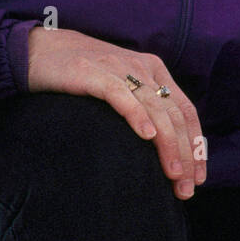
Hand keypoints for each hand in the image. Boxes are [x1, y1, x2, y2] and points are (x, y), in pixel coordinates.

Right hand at [27, 26, 205, 197]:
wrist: (40, 51)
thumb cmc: (82, 76)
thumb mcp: (121, 88)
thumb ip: (142, 107)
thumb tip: (160, 149)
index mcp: (155, 71)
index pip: (186, 112)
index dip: (196, 146)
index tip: (199, 178)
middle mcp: (143, 69)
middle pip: (175, 116)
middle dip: (185, 155)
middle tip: (186, 188)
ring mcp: (120, 70)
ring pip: (155, 110)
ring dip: (168, 145)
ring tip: (173, 174)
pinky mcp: (94, 74)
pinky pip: (121, 96)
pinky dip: (136, 115)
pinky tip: (146, 136)